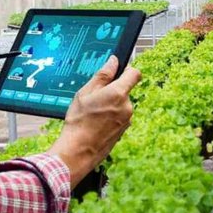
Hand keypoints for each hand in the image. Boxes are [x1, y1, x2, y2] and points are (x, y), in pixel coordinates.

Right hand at [48, 56, 139, 186]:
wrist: (78, 150)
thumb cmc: (79, 121)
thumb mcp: (85, 93)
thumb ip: (102, 75)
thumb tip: (113, 61)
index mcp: (119, 93)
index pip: (135, 74)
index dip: (127, 70)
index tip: (118, 71)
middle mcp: (127, 106)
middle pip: (125, 90)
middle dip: (113, 90)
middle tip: (95, 98)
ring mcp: (128, 119)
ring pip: (121, 104)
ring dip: (111, 105)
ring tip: (93, 113)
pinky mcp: (124, 130)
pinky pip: (120, 116)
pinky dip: (111, 116)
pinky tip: (97, 123)